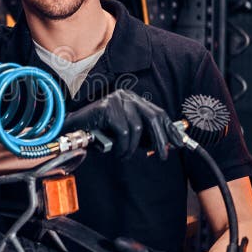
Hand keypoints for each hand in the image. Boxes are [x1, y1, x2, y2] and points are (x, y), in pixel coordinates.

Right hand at [61, 89, 177, 159]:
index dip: (169, 128)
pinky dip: (122, 146)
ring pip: (137, 128)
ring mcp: (116, 100)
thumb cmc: (98, 132)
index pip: (157, 112)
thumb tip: (164, 144)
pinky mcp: (107, 107)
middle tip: (162, 156)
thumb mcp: (124, 132)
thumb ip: (142, 135)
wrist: (72, 130)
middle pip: (152, 118)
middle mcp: (126, 96)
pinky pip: (123, 132)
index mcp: (132, 99)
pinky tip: (116, 151)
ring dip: (132, 147)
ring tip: (124, 154)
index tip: (178, 143)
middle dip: (160, 139)